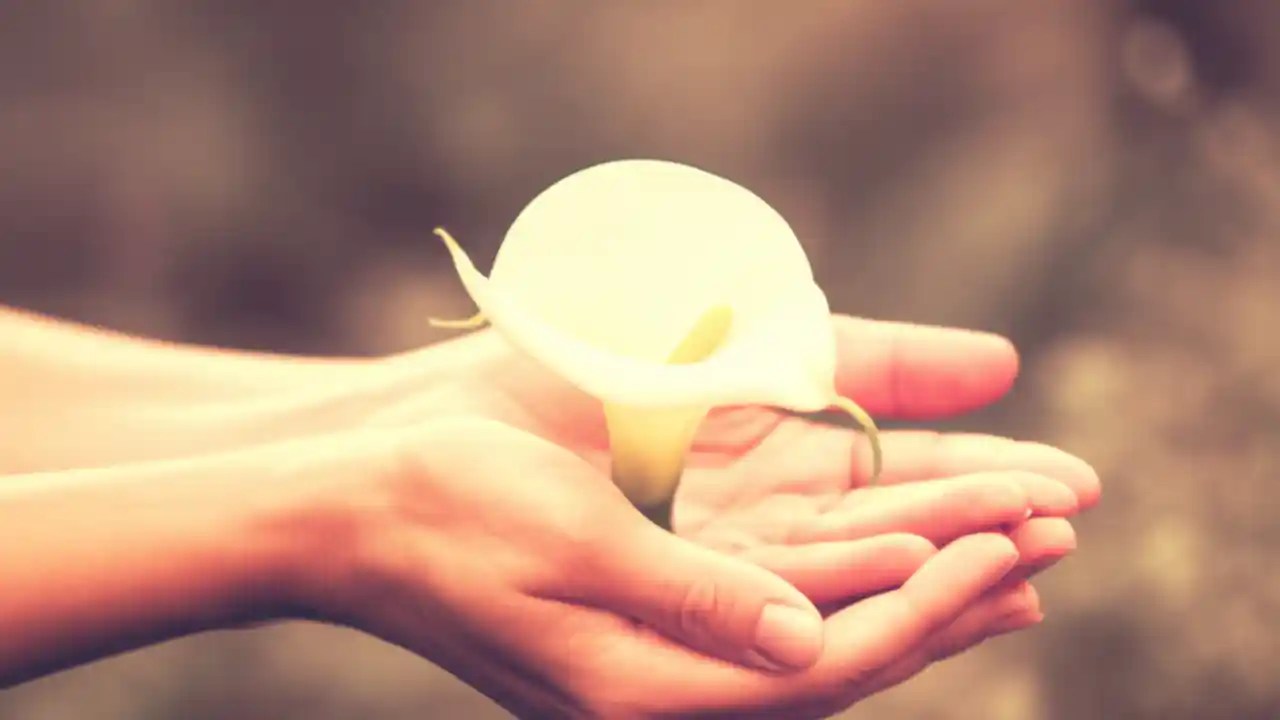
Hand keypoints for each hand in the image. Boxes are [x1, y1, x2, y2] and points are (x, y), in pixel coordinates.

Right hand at [299, 419, 1027, 718]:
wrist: (354, 506)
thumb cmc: (444, 510)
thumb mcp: (566, 544)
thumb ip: (693, 598)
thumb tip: (811, 640)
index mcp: (643, 684)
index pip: (819, 664)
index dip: (918, 608)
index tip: (1004, 547)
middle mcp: (663, 683)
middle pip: (839, 657)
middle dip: (947, 602)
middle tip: (1050, 544)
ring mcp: (658, 649)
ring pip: (819, 630)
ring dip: (914, 590)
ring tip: (1013, 555)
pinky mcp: (651, 608)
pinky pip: (777, 601)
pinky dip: (850, 573)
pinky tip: (897, 546)